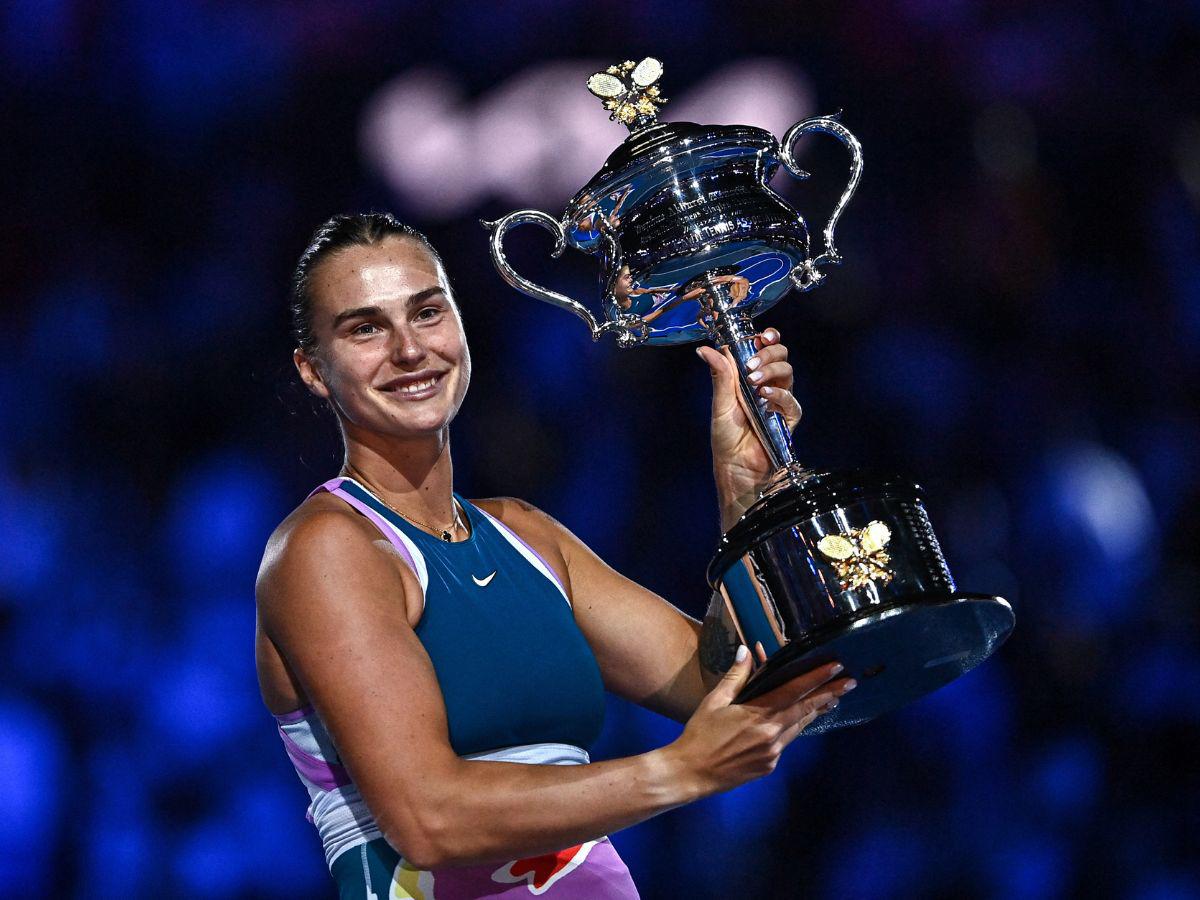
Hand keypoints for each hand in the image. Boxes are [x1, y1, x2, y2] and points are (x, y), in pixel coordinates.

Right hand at [665, 646, 856, 796]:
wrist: (691, 772)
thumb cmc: (700, 733)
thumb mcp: (714, 701)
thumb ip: (736, 676)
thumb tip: (748, 651)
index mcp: (759, 715)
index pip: (795, 691)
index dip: (817, 678)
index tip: (836, 667)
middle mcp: (772, 734)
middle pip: (806, 709)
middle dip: (829, 694)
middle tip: (850, 682)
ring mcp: (773, 753)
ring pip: (799, 726)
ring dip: (815, 711)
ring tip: (832, 699)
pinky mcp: (770, 765)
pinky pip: (786, 741)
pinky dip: (793, 727)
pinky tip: (795, 720)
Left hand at [696, 328, 801, 529]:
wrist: (735, 466)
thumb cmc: (726, 437)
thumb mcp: (720, 403)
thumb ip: (720, 375)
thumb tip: (705, 348)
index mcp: (749, 376)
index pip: (764, 348)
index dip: (768, 337)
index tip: (763, 335)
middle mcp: (767, 384)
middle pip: (780, 355)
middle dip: (768, 353)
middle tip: (752, 364)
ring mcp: (779, 400)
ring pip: (788, 372)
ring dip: (771, 371)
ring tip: (754, 381)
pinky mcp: (788, 418)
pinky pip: (791, 400)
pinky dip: (779, 395)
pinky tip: (765, 396)